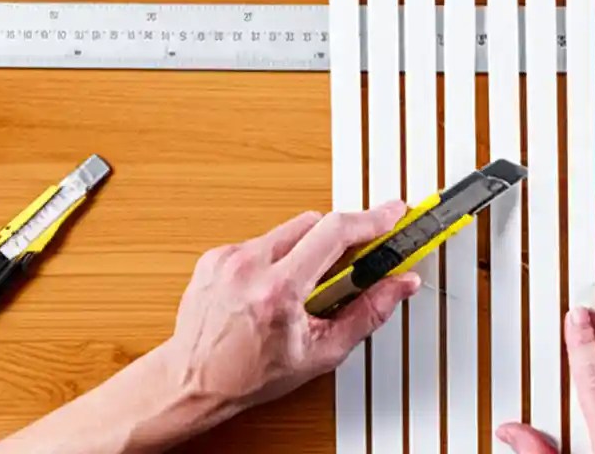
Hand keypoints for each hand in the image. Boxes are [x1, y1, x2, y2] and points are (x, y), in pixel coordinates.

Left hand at [159, 200, 420, 414]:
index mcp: (277, 290)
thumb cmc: (250, 375)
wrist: (193, 382)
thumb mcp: (321, 352)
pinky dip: (278, 258)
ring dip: (307, 250)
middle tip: (353, 262)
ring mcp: (228, 257)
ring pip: (289, 230)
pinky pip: (262, 241)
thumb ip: (369, 312)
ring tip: (305, 288)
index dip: (372, 218)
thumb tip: (400, 284)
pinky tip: (274, 288)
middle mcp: (249, 265)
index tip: (392, 213)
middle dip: (340, 238)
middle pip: (315, 223)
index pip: (335, 232)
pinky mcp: (216, 255)